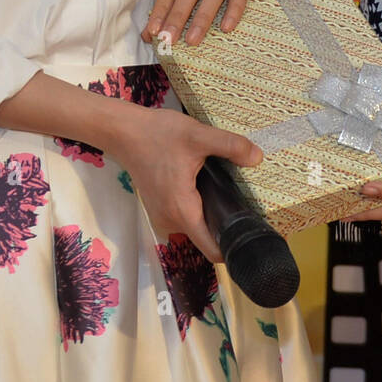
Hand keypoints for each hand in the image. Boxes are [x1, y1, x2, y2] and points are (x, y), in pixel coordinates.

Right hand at [104, 105, 263, 261]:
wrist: (124, 131)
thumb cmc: (157, 135)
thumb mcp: (198, 136)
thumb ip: (230, 146)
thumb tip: (257, 157)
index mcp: (182, 210)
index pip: (212, 250)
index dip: (234, 247)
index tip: (253, 235)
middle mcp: (170, 220)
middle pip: (207, 238)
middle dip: (226, 224)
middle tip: (245, 202)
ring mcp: (162, 216)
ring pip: (196, 226)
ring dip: (211, 214)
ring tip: (227, 191)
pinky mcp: (160, 208)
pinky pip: (186, 217)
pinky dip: (198, 207)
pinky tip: (207, 186)